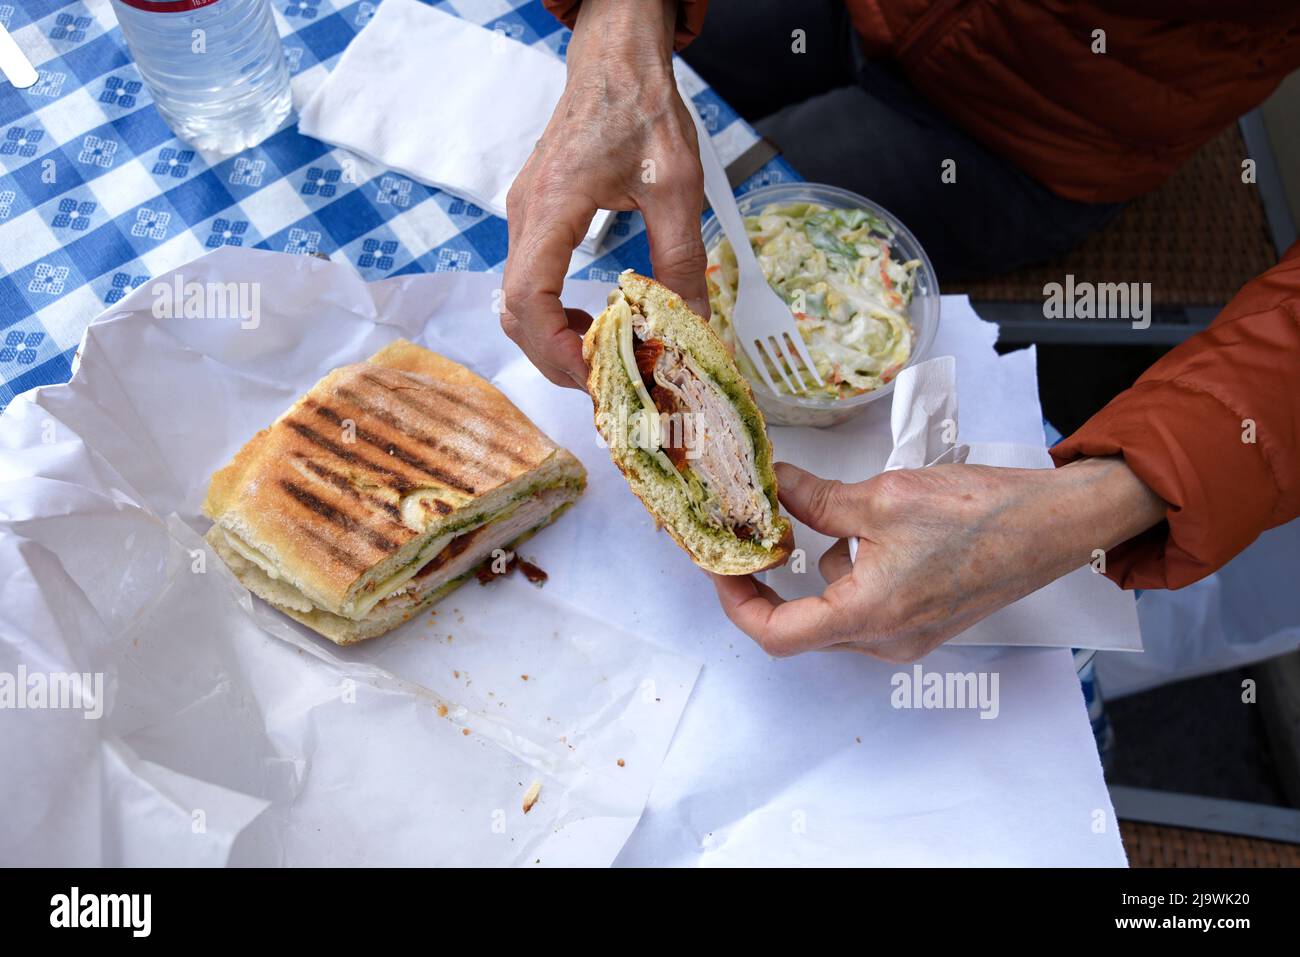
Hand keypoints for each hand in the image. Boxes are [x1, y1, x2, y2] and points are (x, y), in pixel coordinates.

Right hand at [502, 0, 707, 388]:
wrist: (615, 59)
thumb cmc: (640, 107)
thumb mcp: (677, 185)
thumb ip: (681, 257)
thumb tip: (694, 323)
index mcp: (553, 206)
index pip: (528, 297)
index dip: (554, 349)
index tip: (595, 375)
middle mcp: (526, 215)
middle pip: (515, 313)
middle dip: (556, 359)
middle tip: (608, 384)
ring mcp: (524, 217)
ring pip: (516, 302)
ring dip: (553, 341)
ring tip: (605, 360)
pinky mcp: (534, 218)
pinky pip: (527, 282)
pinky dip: (552, 316)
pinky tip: (592, 323)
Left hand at [712, 458, 1166, 662]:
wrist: (1053, 525)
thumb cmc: (982, 515)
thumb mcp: (882, 498)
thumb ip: (817, 499)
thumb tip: (774, 485)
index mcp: (868, 615)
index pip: (776, 634)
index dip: (738, 602)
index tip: (721, 568)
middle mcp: (885, 640)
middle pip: (802, 628)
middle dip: (772, 586)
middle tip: (751, 544)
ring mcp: (907, 637)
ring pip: (835, 615)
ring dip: (818, 574)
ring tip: (822, 525)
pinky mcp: (924, 623)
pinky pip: (866, 609)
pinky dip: (851, 575)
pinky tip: (869, 534)